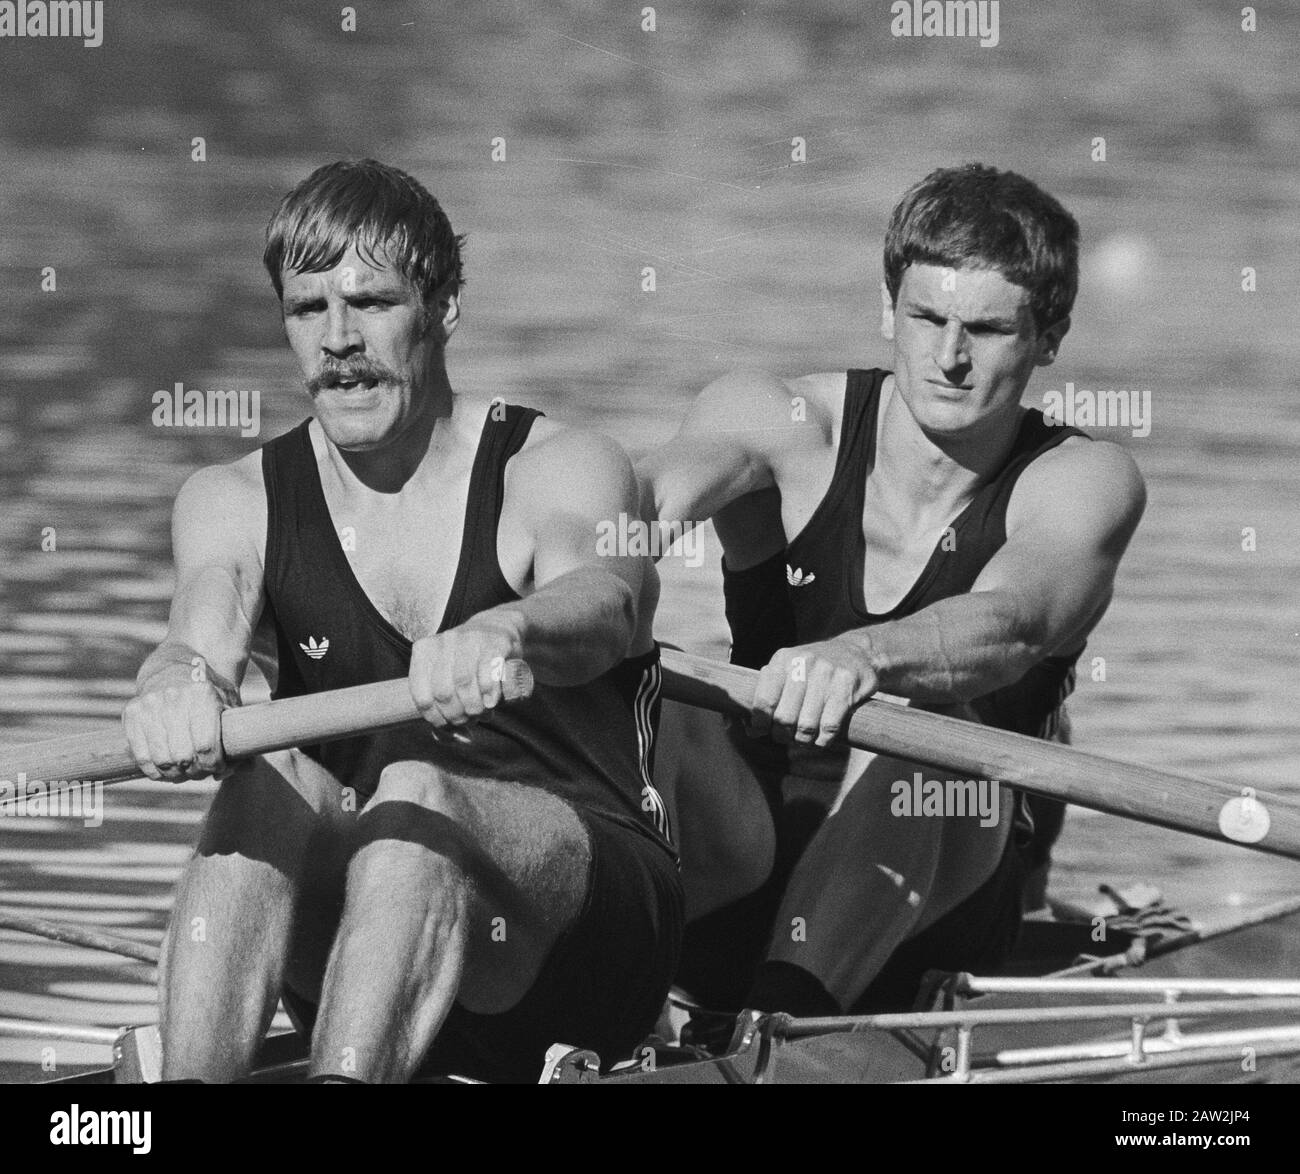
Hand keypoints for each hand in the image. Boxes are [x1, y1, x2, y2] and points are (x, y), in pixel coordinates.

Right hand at [122, 669, 231, 781]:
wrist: (175, 667)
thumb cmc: (209, 694)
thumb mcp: (230, 705)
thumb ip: (239, 737)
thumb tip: (240, 770)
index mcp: (203, 694)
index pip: (206, 746)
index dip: (214, 764)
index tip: (218, 767)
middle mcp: (173, 698)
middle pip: (183, 756)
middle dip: (196, 772)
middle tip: (201, 772)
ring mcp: (149, 705)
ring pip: (162, 760)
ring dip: (176, 775)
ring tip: (185, 773)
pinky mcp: (131, 713)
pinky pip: (141, 756)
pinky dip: (155, 772)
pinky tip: (167, 771)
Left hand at [409, 615, 523, 732]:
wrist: (499, 629)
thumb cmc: (469, 662)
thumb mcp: (449, 678)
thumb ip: (443, 709)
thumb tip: (449, 739)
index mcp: (424, 650)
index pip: (421, 696)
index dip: (435, 718)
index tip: (449, 725)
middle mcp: (444, 641)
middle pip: (443, 692)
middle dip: (457, 715)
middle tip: (469, 720)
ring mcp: (469, 638)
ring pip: (464, 684)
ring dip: (475, 707)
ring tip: (482, 713)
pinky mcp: (495, 642)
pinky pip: (488, 674)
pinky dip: (489, 694)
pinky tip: (492, 702)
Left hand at [748, 638, 877, 746]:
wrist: (857, 651)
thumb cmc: (815, 670)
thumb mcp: (789, 670)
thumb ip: (769, 694)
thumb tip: (751, 731)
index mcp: (782, 659)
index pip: (763, 701)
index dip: (760, 723)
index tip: (763, 731)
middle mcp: (802, 663)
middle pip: (784, 717)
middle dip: (783, 734)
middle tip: (787, 737)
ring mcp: (825, 673)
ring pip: (806, 725)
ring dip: (803, 740)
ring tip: (804, 739)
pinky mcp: (846, 685)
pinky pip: (829, 726)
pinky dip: (823, 740)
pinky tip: (822, 738)